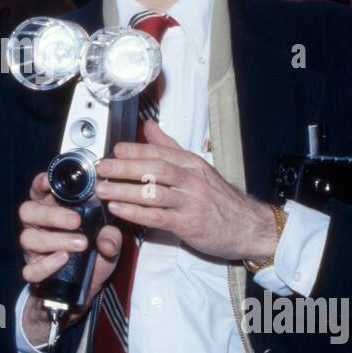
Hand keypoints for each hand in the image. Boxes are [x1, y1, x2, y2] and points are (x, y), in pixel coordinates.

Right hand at [17, 171, 122, 344]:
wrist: (85, 290)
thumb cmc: (93, 253)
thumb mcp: (109, 241)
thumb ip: (111, 235)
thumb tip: (107, 240)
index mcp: (52, 208)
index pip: (39, 190)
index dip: (42, 183)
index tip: (51, 182)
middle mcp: (37, 225)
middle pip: (28, 210)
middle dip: (50, 214)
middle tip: (75, 220)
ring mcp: (33, 249)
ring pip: (28, 238)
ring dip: (54, 239)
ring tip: (80, 243)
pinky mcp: (34, 271)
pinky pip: (31, 269)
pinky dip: (47, 264)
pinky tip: (63, 259)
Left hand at [92, 120, 279, 261]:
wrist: (249, 226)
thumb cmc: (220, 199)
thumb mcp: (197, 168)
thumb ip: (170, 147)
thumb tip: (149, 126)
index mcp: (192, 163)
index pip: (159, 152)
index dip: (135, 150)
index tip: (114, 150)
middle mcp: (191, 180)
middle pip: (154, 169)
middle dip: (124, 168)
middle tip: (102, 168)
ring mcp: (190, 202)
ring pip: (153, 193)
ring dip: (124, 191)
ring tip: (103, 189)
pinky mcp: (188, 224)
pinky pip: (157, 217)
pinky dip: (136, 213)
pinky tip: (119, 210)